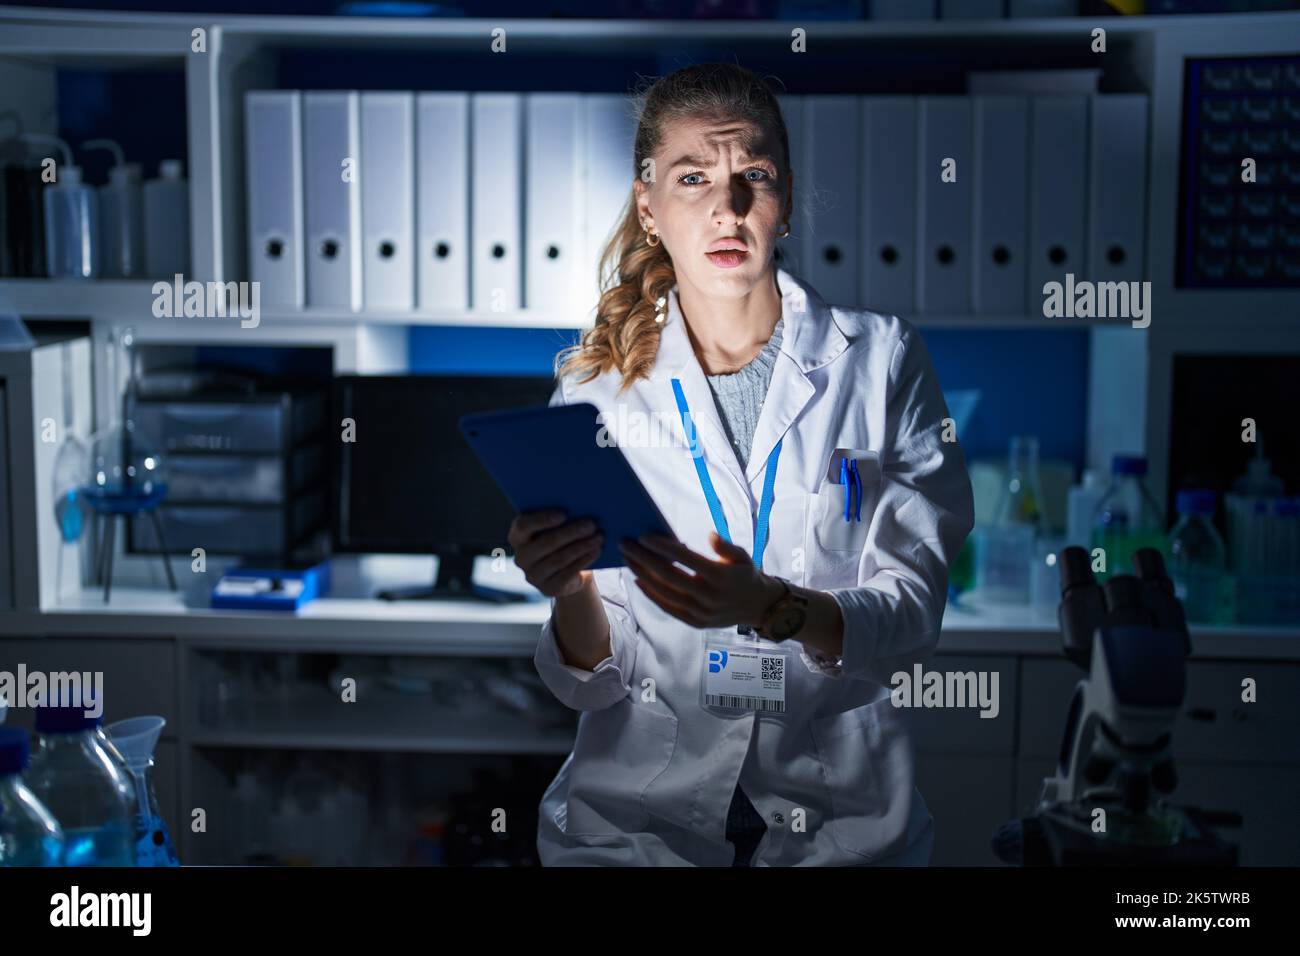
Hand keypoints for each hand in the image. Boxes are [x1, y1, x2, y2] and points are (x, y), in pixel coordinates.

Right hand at [508, 510, 602, 597]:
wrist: (569, 572)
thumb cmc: (563, 541)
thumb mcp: (558, 528)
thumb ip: (560, 519)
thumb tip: (579, 507)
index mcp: (517, 537)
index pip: (523, 525)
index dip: (542, 519)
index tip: (564, 513)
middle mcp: (521, 557)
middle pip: (545, 543)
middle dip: (570, 532)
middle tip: (591, 524)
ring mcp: (533, 576)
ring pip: (558, 559)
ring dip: (581, 546)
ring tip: (598, 537)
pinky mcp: (548, 589)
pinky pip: (567, 574)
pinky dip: (583, 561)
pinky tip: (596, 551)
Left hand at [619, 530, 783, 629]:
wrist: (758, 607)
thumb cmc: (746, 575)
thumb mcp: (743, 556)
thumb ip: (726, 546)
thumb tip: (710, 536)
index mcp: (720, 576)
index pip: (686, 559)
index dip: (663, 547)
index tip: (643, 536)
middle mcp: (709, 596)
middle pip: (668, 575)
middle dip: (643, 558)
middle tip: (624, 544)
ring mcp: (701, 612)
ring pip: (664, 592)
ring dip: (642, 575)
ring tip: (627, 559)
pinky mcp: (695, 623)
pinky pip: (668, 608)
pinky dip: (651, 594)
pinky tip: (638, 580)